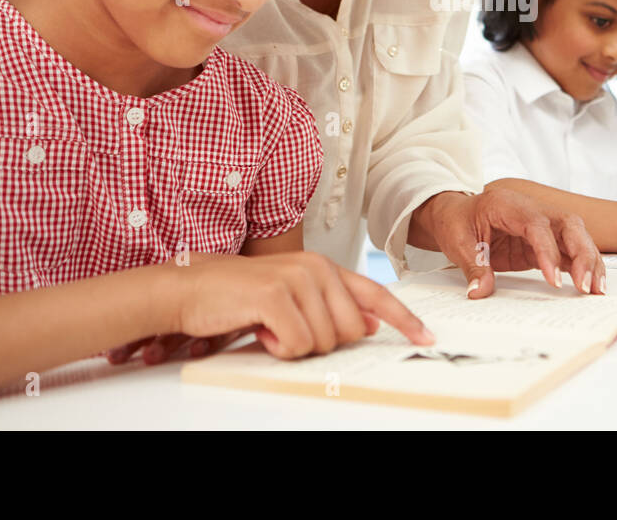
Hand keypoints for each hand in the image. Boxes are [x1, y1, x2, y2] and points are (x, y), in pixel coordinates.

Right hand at [108, 251, 432, 363]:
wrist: (191, 289)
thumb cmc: (239, 298)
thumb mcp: (292, 301)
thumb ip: (332, 308)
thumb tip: (368, 325)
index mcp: (324, 268)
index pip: (376, 294)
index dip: (404, 319)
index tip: (425, 336)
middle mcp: (317, 268)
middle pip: (350, 331)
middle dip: (321, 343)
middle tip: (288, 331)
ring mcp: (298, 279)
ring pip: (324, 341)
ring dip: (295, 346)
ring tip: (270, 326)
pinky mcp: (275, 296)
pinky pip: (298, 344)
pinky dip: (278, 348)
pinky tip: (260, 329)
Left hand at [412, 187, 603, 298]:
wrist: (455, 214)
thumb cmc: (457, 221)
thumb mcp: (458, 242)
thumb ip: (473, 266)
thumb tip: (480, 291)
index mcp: (509, 204)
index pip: (537, 225)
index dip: (548, 252)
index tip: (554, 281)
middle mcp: (532, 210)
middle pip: (569, 225)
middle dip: (583, 254)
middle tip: (586, 285)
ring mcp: (542, 225)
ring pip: (577, 236)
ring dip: (590, 261)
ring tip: (597, 289)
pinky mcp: (545, 241)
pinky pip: (569, 251)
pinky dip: (582, 266)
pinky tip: (590, 285)